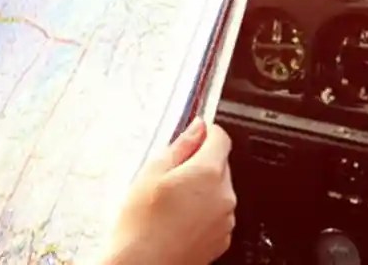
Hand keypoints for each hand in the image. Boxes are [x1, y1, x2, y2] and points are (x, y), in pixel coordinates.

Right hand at [103, 119, 236, 264]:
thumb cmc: (142, 225)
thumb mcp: (152, 172)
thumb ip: (180, 145)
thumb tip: (196, 128)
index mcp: (208, 173)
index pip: (220, 137)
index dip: (205, 132)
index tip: (192, 135)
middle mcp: (224, 195)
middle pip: (219, 163)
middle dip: (199, 162)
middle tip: (169, 174)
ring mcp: (225, 219)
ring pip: (217, 189)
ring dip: (200, 188)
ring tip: (169, 201)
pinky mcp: (222, 238)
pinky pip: (216, 212)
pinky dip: (202, 210)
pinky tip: (176, 217)